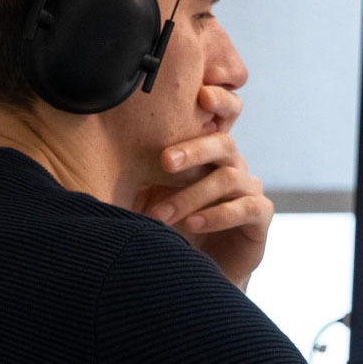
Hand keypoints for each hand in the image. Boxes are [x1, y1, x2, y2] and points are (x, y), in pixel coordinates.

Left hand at [140, 89, 273, 291]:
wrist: (201, 268)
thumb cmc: (174, 227)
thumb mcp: (153, 195)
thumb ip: (140, 173)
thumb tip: (102, 144)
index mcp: (210, 154)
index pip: (220, 118)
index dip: (219, 102)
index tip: (200, 95)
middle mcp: (233, 166)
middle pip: (223, 144)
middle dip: (194, 149)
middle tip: (164, 161)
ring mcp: (250, 189)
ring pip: (227, 179)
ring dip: (190, 196)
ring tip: (160, 216)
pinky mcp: (261, 216)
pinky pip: (245, 208)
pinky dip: (216, 215)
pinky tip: (192, 225)